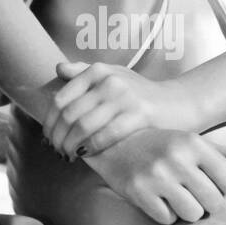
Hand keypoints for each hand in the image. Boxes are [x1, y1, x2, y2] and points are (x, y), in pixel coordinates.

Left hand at [44, 61, 201, 157]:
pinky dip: (91, 148)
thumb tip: (58, 69)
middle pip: (69, 114)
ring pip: (83, 126)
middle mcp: (108, 80)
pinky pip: (106, 135)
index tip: (47, 137)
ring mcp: (124, 96)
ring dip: (70, 145)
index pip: (61, 99)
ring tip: (67, 155)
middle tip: (55, 150)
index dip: (49, 122)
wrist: (177, 102)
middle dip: (57, 137)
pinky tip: (86, 155)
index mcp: (97, 70)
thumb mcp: (112, 75)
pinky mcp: (139, 114)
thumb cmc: (139, 93)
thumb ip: (83, 72)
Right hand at [81, 128, 225, 224]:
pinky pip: (167, 219)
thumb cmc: (159, 142)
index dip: (223, 186)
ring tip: (176, 195)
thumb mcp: (192, 140)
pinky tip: (158, 197)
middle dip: (206, 201)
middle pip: (214, 203)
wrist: (112, 140)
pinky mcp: (138, 192)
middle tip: (191, 190)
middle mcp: (176, 158)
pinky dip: (165, 213)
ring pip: (193, 215)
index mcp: (193, 142)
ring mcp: (156, 176)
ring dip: (187, 209)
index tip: (208, 180)